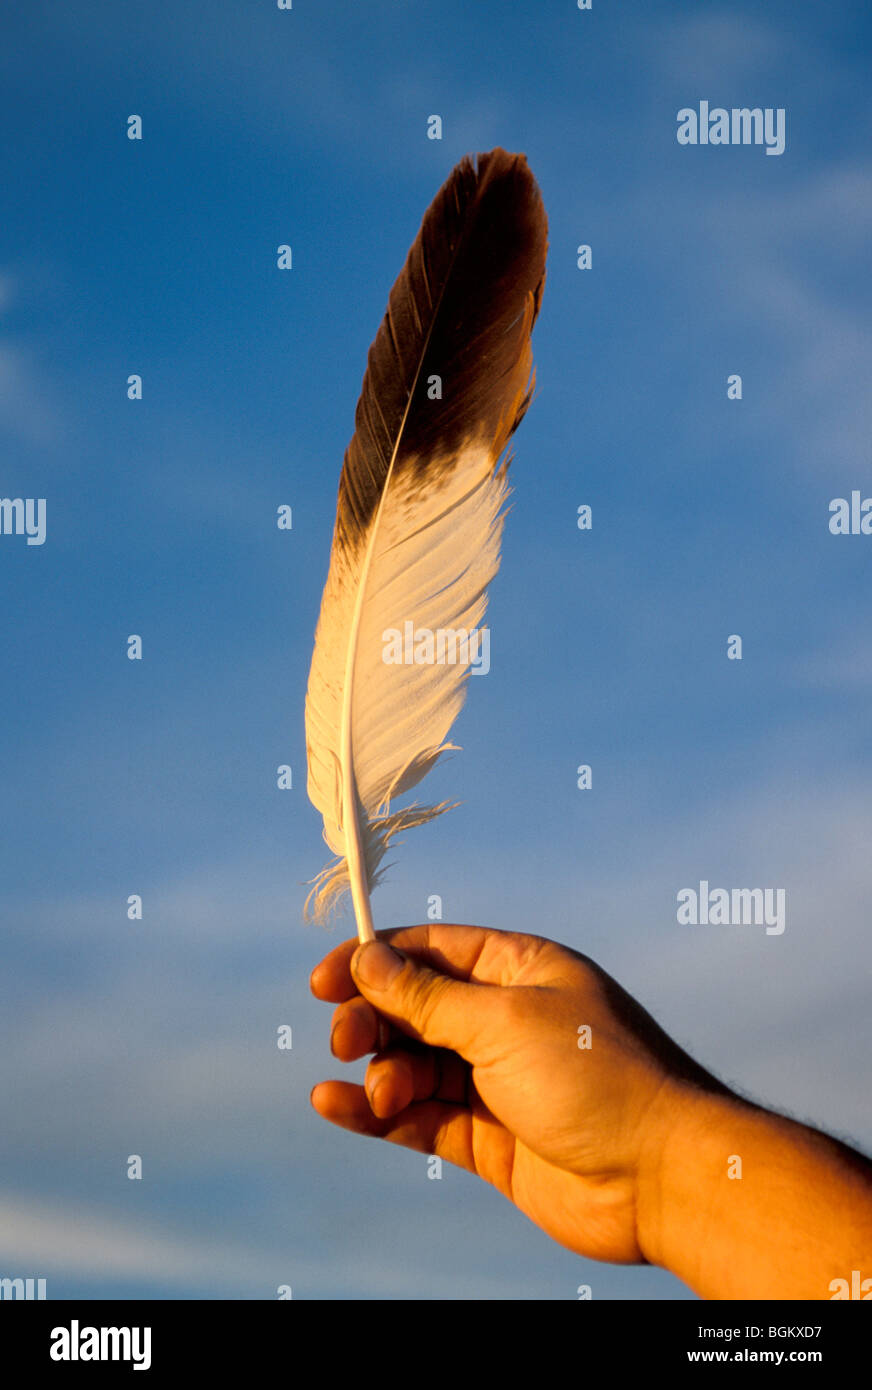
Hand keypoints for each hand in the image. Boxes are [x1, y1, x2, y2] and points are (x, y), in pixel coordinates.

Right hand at [309, 923, 719, 1265]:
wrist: (660, 1177)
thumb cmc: (596, 1077)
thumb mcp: (503, 1021)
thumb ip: (427, 996)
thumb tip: (368, 958)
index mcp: (520, 970)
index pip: (431, 950)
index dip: (373, 960)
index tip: (321, 980)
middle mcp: (506, 1020)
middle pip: (414, 1008)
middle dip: (372, 1020)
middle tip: (344, 1040)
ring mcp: (497, 1081)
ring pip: (413, 1065)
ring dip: (382, 1073)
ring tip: (382, 1092)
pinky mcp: (490, 1139)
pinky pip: (420, 1117)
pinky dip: (378, 1113)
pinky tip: (337, 1107)